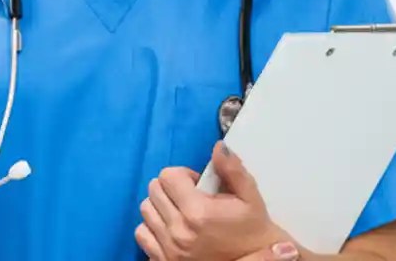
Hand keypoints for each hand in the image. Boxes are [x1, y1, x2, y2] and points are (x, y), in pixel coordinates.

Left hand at [135, 141, 293, 260]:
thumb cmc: (254, 233)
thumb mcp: (251, 199)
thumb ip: (233, 170)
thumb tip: (219, 147)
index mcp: (198, 212)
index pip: (168, 175)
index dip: (183, 175)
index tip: (197, 185)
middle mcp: (178, 230)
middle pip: (154, 189)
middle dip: (171, 187)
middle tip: (190, 196)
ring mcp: (168, 247)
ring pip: (145, 209)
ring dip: (160, 205)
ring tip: (181, 211)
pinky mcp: (162, 259)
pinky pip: (141, 233)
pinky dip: (152, 227)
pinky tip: (171, 228)